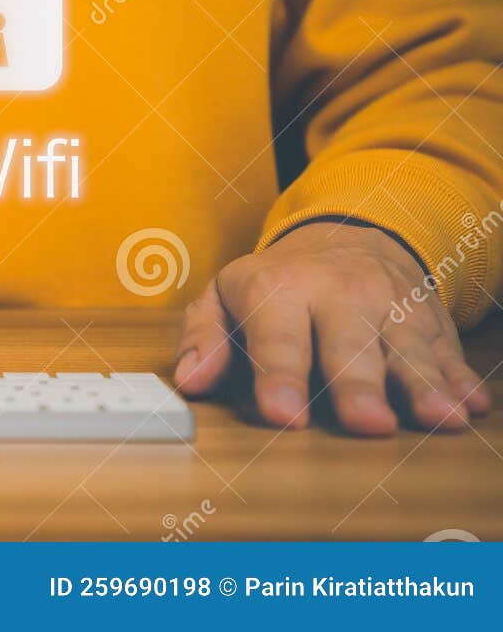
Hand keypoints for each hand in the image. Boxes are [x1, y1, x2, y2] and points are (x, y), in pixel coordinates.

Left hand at [174, 220, 490, 434]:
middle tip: (367, 423)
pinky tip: (469, 404)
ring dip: (424, 385)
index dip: (280, 378)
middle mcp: (339, 295)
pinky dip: (460, 378)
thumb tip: (190, 380)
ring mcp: (389, 307)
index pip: (277, 338)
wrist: (346, 236)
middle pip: (350, 347)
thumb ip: (203, 338)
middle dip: (358, 386)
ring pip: (408, 350)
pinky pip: (447, 351)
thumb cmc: (275, 285)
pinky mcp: (429, 322)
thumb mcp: (223, 297)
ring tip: (440, 417)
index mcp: (279, 289)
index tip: (284, 415)